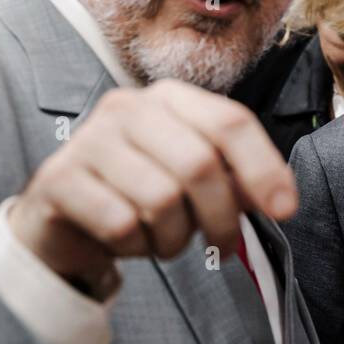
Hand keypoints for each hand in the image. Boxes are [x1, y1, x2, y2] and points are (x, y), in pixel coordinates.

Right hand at [8, 80, 296, 292]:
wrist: (62, 220)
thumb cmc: (139, 194)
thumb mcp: (194, 181)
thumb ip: (236, 179)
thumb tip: (278, 196)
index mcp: (170, 98)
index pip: (231, 122)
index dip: (264, 167)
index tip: (285, 209)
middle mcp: (128, 108)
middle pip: (200, 162)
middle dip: (221, 215)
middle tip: (224, 244)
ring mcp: (88, 141)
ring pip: (161, 198)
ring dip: (174, 237)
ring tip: (166, 241)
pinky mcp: (58, 180)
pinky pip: (120, 223)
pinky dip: (135, 246)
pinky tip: (129, 242)